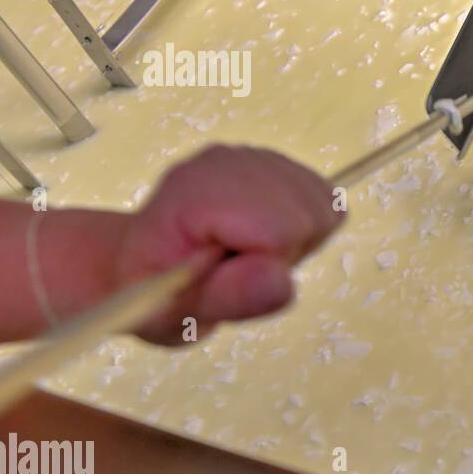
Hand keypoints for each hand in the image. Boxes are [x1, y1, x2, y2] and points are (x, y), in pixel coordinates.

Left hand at [114, 145, 344, 344]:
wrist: (148, 264)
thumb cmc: (159, 299)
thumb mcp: (180, 317)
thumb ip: (229, 298)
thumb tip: (281, 281)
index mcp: (194, 192)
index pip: (281, 229)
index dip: (270, 266)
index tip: (228, 276)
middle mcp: (226, 162)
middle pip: (309, 213)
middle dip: (288, 252)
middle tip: (240, 268)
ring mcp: (252, 156)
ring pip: (323, 203)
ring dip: (300, 238)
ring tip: (250, 253)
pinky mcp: (275, 161)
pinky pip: (324, 197)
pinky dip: (307, 224)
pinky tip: (266, 234)